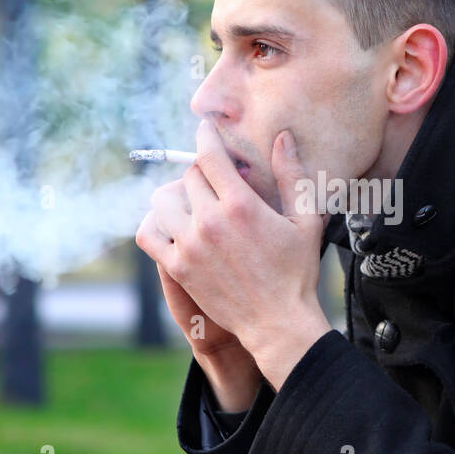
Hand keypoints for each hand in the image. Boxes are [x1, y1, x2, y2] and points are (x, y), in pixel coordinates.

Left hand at [135, 119, 331, 390]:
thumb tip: (282, 137)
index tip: (207, 131)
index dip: (206, 136)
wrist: (278, 322)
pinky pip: (148, 233)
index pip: (209, 154)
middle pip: (188, 176)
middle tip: (215, 179)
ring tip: (192, 202)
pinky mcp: (177, 268)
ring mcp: (189, 246)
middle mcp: (210, 221)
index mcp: (241, 205)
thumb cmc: (297, 272)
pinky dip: (154, 223)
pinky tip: (172, 225)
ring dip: (176, 195)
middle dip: (202, 171)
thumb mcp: (306, 220)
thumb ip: (292, 175)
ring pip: (162, 200)